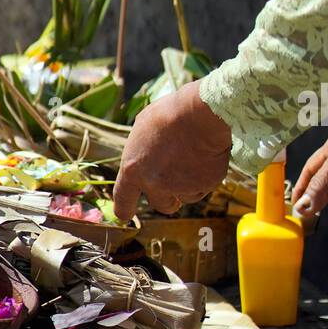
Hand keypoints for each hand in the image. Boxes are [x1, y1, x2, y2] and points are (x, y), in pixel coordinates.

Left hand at [113, 81, 231, 219]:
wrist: (200, 114)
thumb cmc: (169, 114)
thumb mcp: (142, 127)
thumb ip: (140, 149)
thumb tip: (143, 155)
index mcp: (133, 169)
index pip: (123, 199)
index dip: (124, 209)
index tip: (126, 214)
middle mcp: (154, 184)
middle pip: (161, 205)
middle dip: (168, 198)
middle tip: (174, 183)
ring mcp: (180, 188)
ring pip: (185, 197)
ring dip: (188, 185)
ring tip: (192, 156)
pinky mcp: (204, 186)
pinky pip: (204, 187)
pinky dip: (204, 177)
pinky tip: (205, 155)